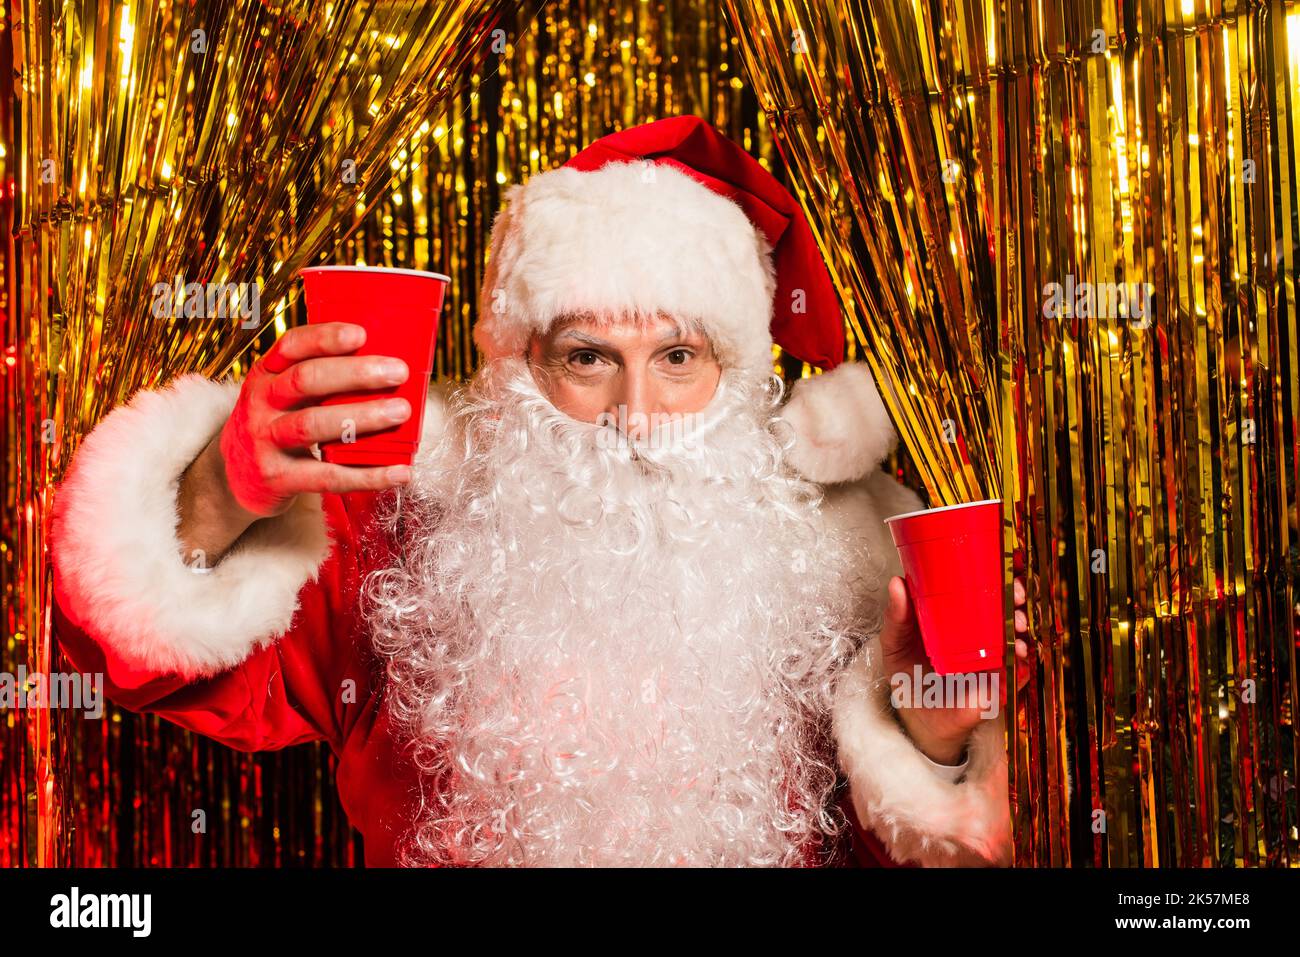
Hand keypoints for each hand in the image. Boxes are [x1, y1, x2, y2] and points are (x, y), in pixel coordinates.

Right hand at [219, 321, 415, 518]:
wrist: (233, 477)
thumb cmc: (276, 425)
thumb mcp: (282, 394)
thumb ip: (319, 379)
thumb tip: (386, 364)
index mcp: (267, 374)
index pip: (291, 346)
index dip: (325, 338)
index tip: (361, 334)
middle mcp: (261, 402)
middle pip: (306, 380)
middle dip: (355, 373)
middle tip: (398, 372)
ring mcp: (266, 440)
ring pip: (313, 425)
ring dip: (362, 417)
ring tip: (400, 412)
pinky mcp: (278, 477)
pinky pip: (327, 476)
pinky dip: (367, 476)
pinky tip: (400, 472)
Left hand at [878, 574, 1033, 765]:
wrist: (921, 721)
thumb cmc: (907, 676)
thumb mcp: (895, 645)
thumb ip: (896, 617)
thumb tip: (897, 582)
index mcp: (954, 613)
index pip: (980, 583)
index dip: (997, 570)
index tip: (1006, 566)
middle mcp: (977, 629)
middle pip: (1005, 603)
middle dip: (1016, 594)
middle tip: (1016, 597)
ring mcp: (990, 654)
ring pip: (1016, 631)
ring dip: (1022, 625)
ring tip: (1017, 629)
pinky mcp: (998, 680)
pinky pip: (1018, 666)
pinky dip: (1022, 659)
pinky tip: (1019, 655)